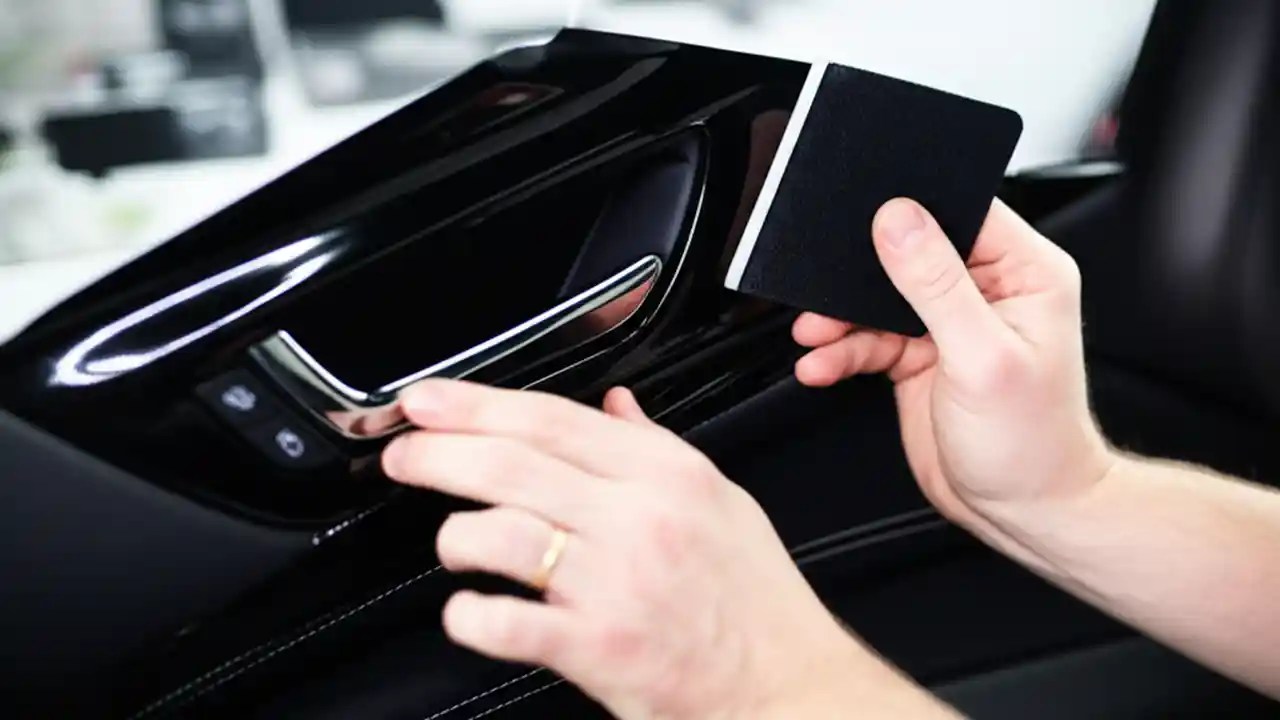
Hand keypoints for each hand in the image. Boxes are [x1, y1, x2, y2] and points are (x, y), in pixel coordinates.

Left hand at [382, 381, 911, 719]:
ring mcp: (617, 584)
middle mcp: (638, 520)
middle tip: (403, 453)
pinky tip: (465, 610)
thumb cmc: (754, 599)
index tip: (430, 403)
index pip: (552, 419)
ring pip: (505, 534)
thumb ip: (658, 447)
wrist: (788, 686)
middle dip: (441, 454)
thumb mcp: (723, 500)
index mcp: (666, 476)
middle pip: (514, 465)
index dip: (477, 405)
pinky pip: (514, 622)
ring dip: (456, 534)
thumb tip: (614, 406)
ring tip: (450, 541)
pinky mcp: (601, 648)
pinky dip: (474, 615)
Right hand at [793, 199, 1115, 546]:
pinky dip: (841, 350)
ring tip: (813, 333)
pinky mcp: (919, 355)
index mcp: (1025, 271)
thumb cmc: (1033, 444)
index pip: (964, 211)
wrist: (1023, 512)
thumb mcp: (983, 357)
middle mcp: (987, 290)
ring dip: (841, 315)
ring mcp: (950, 324)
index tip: (867, 221)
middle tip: (824, 286)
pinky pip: (868, 338)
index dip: (914, 209)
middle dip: (860, 269)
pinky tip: (821, 364)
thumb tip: (899, 221)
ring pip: (879, 296)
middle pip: (910, 251)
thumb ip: (937, 286)